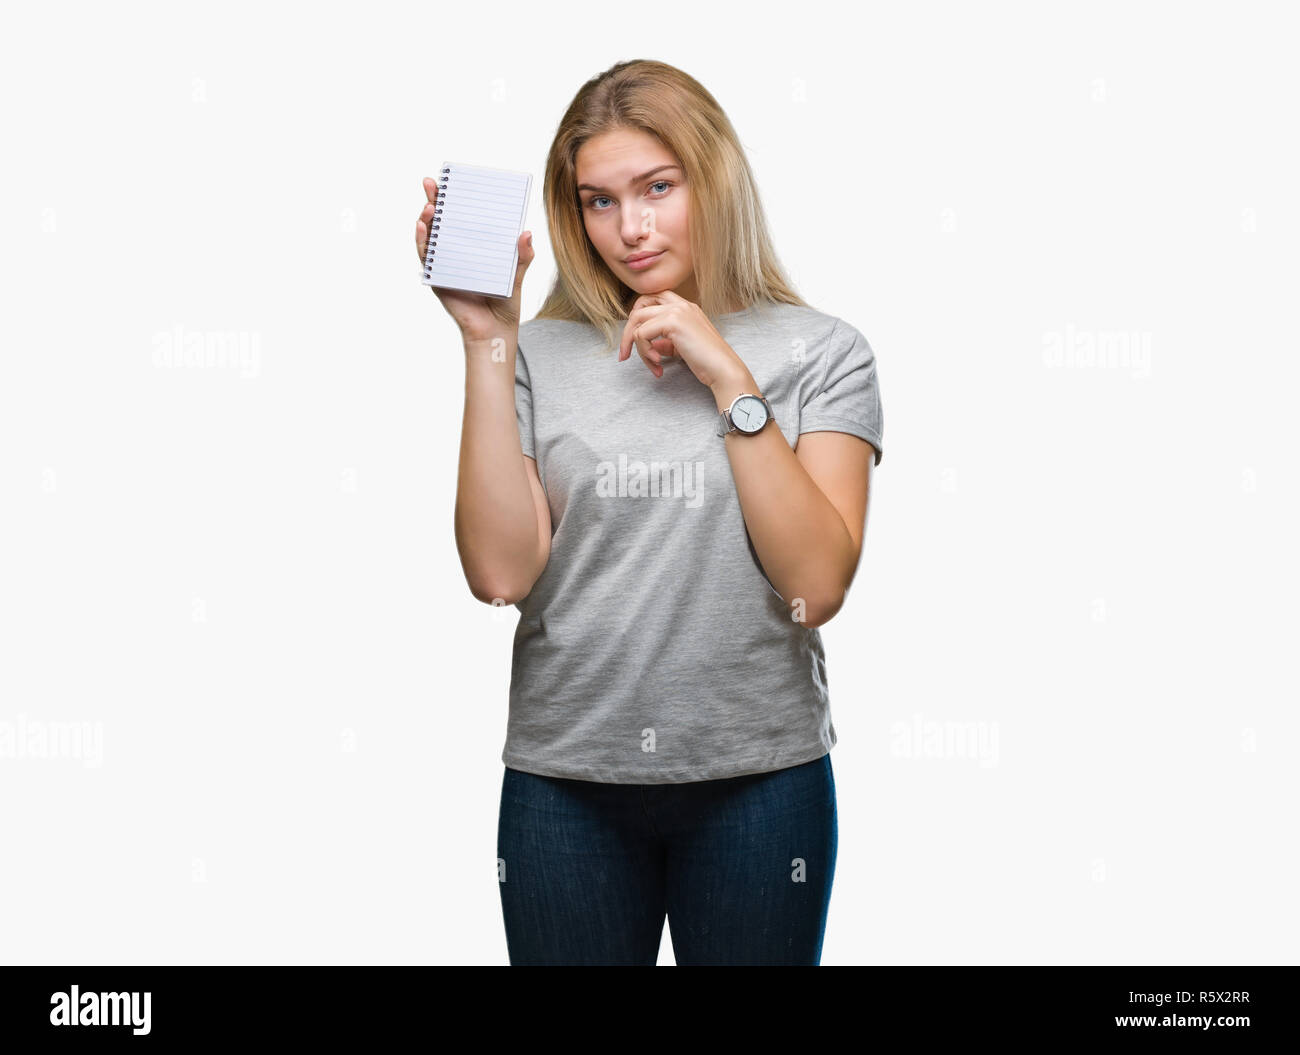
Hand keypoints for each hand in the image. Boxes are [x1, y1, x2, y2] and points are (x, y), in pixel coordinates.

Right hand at [416, 176, 534, 342]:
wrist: (496, 330)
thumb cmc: (506, 301)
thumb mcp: (518, 274)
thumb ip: (523, 255)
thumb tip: (527, 233)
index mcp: (476, 243)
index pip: (463, 215)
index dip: (456, 197)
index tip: (452, 178)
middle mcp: (458, 249)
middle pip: (442, 220)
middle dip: (434, 199)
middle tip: (432, 183)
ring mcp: (445, 263)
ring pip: (431, 235)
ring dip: (426, 219)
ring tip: (429, 207)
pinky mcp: (438, 278)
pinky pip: (426, 258)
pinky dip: (422, 242)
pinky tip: (423, 227)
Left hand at [617, 290, 745, 389]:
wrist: (723, 369)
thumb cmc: (707, 362)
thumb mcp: (682, 348)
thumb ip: (665, 342)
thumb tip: (651, 345)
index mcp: (686, 307)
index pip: (652, 299)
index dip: (638, 318)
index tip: (636, 341)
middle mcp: (681, 305)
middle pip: (639, 307)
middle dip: (628, 332)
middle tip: (625, 355)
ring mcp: (677, 311)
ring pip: (637, 321)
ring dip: (637, 347)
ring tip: (652, 364)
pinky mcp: (673, 322)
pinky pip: (641, 334)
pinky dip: (644, 352)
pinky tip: (658, 364)